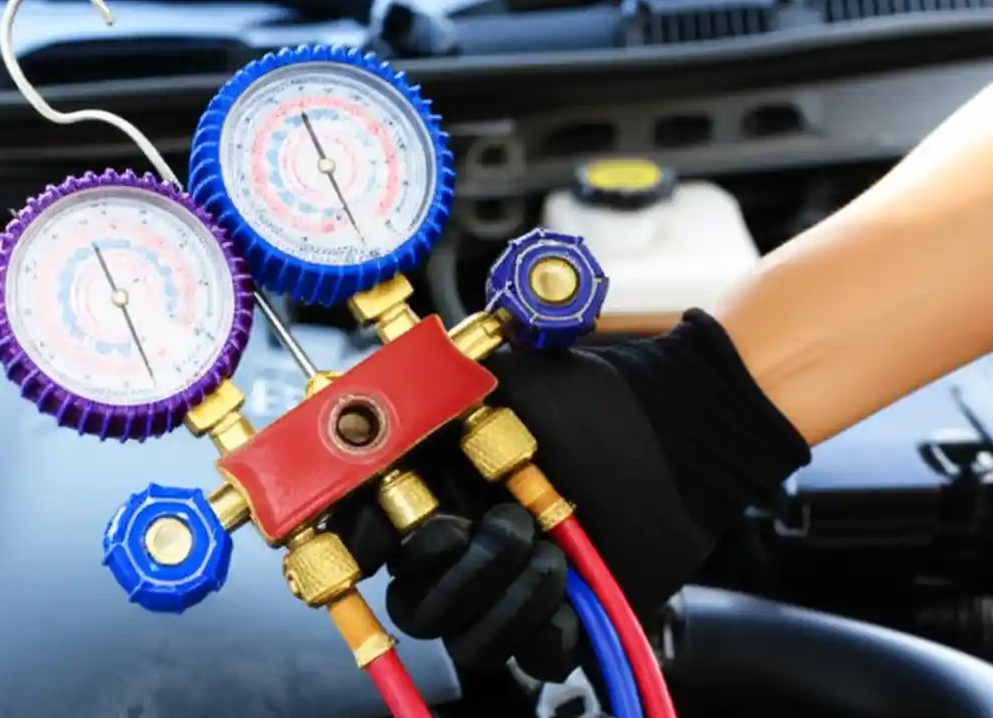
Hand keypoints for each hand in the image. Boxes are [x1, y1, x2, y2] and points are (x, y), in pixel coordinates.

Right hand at [330, 344, 714, 687]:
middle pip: (414, 607)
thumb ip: (438, 388)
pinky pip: (535, 659)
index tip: (387, 531)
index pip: (366, 540)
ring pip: (468, 644)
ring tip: (549, 552)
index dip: (366, 542)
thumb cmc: (593, 403)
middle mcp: (464, 549)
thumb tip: (378, 396)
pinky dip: (549, 629)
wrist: (674, 431)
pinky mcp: (560, 619)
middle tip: (505, 526)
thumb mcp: (506, 381)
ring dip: (506, 602)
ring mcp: (509, 590)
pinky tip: (572, 586)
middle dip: (455, 577)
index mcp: (435, 493)